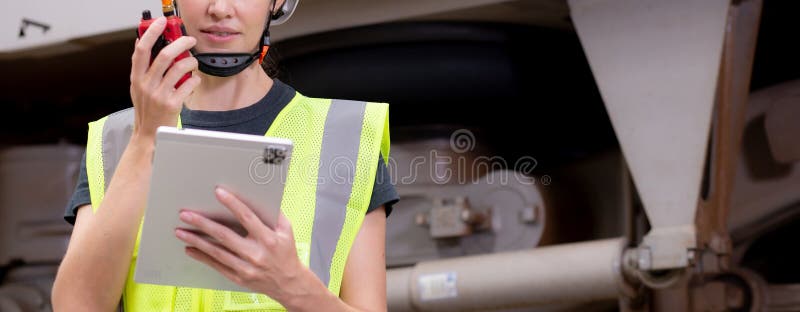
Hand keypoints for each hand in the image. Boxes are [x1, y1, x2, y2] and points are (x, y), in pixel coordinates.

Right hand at [130, 16, 200, 140]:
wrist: (149, 134)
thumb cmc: (147, 109)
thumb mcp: (138, 87)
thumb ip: (142, 68)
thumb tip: (146, 43)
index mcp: (136, 77)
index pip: (141, 50)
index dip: (151, 33)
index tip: (161, 23)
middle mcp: (145, 84)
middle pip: (164, 55)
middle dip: (180, 43)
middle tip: (189, 40)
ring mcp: (159, 95)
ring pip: (179, 68)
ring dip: (191, 62)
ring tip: (194, 63)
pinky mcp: (172, 104)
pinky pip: (188, 85)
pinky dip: (194, 80)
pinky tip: (194, 81)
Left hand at [175, 187, 308, 300]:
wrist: (289, 283)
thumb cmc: (286, 253)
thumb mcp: (287, 231)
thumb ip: (274, 214)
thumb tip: (258, 195)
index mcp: (268, 239)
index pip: (247, 218)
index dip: (232, 204)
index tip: (218, 192)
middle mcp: (256, 254)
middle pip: (225, 236)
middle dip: (203, 224)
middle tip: (186, 214)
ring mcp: (246, 268)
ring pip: (216, 252)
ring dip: (196, 241)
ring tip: (180, 231)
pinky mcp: (238, 278)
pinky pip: (216, 265)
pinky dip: (202, 257)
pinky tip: (190, 249)